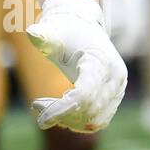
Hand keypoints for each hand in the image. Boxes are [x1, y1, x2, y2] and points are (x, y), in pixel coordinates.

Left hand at [27, 0, 127, 133]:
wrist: (84, 27)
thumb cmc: (65, 31)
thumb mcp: (53, 32)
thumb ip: (44, 37)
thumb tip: (31, 33)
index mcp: (101, 62)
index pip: (83, 95)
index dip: (62, 109)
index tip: (40, 120)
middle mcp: (115, 78)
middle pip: (89, 109)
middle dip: (60, 114)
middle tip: (36, 106)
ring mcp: (118, 89)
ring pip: (94, 119)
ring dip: (68, 120)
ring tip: (45, 107)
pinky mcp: (115, 98)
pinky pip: (98, 120)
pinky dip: (78, 121)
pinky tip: (59, 112)